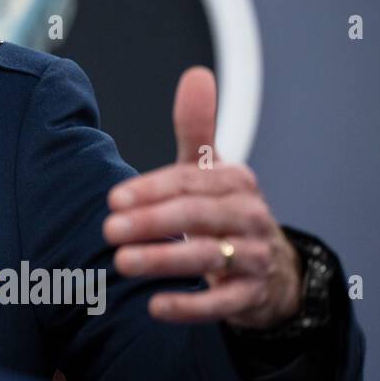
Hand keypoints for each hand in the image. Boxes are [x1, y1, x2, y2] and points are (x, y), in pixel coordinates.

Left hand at [103, 66, 301, 328]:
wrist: (270, 267)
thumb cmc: (223, 210)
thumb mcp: (210, 169)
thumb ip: (196, 128)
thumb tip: (195, 74)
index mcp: (237, 182)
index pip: (191, 181)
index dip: (152, 189)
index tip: (114, 199)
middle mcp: (250, 217)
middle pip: (198, 217)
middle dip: (153, 222)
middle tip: (108, 229)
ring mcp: (254, 258)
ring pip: (209, 258)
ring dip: (164, 261)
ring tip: (121, 262)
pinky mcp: (249, 297)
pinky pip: (222, 304)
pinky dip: (189, 306)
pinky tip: (154, 306)